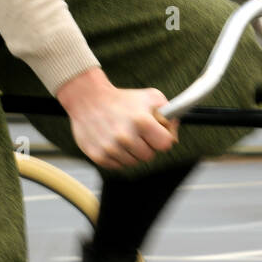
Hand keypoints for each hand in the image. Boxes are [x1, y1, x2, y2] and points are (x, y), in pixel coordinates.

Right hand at [55, 68, 178, 169]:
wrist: (87, 99)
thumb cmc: (121, 99)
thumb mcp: (150, 97)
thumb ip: (169, 112)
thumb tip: (174, 133)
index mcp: (142, 121)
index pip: (165, 144)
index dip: (162, 137)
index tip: (156, 132)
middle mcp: (126, 137)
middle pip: (149, 155)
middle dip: (146, 144)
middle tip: (136, 132)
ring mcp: (111, 148)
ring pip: (134, 162)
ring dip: (131, 151)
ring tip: (123, 134)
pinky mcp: (99, 156)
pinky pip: (118, 165)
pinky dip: (118, 156)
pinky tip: (112, 140)